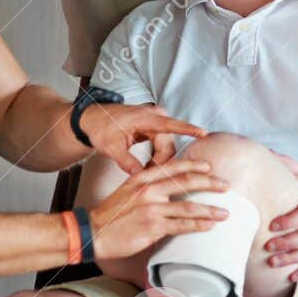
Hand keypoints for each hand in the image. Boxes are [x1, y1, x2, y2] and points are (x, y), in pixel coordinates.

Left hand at [79, 102, 206, 173]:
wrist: (94, 119)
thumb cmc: (101, 128)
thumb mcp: (110, 146)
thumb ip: (125, 160)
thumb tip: (139, 175)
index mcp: (144, 118)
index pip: (170, 124)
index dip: (187, 129)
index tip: (202, 133)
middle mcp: (154, 117)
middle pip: (168, 145)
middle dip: (162, 164)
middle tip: (149, 179)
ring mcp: (155, 123)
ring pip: (167, 148)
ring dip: (160, 163)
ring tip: (145, 173)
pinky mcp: (155, 129)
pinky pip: (163, 146)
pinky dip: (158, 159)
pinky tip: (148, 167)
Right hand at [86, 159, 229, 259]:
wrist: (94, 232)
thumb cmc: (112, 214)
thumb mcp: (129, 191)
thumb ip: (149, 186)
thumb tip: (171, 187)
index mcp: (143, 178)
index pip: (175, 166)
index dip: (195, 165)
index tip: (210, 168)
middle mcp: (149, 190)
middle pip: (188, 182)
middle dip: (210, 183)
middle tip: (226, 186)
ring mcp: (152, 208)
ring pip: (189, 206)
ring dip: (210, 209)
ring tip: (225, 212)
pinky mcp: (153, 227)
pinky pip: (182, 225)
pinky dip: (199, 225)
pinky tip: (210, 225)